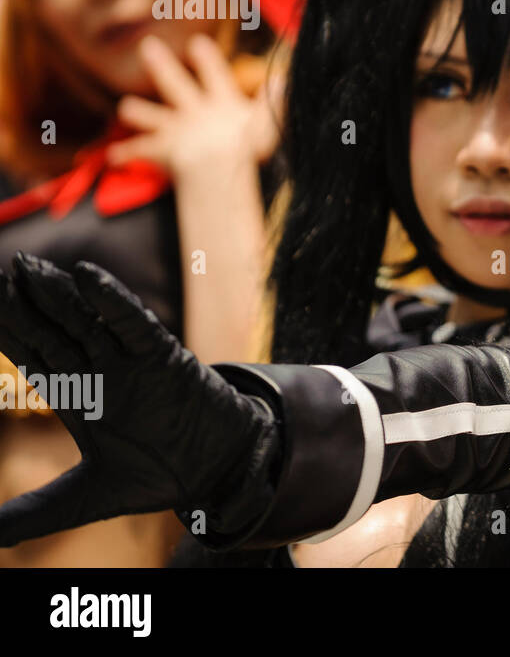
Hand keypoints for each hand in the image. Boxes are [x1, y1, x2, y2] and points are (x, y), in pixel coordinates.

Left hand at [0, 254, 276, 546]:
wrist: (219, 469)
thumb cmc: (159, 475)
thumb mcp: (88, 496)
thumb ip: (36, 511)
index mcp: (80, 398)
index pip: (35, 358)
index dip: (9, 334)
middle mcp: (101, 372)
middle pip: (54, 332)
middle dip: (24, 306)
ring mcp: (130, 361)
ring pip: (86, 320)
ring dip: (58, 294)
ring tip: (27, 269)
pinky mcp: (163, 355)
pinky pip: (133, 323)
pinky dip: (111, 300)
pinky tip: (87, 277)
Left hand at [107, 35, 280, 176]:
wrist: (214, 165)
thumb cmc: (247, 147)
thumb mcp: (268, 122)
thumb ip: (274, 99)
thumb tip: (285, 77)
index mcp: (220, 103)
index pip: (215, 74)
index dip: (207, 58)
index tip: (197, 41)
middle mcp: (193, 111)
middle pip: (174, 85)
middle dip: (161, 65)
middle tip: (148, 47)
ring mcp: (173, 130)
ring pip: (150, 117)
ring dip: (138, 112)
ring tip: (125, 108)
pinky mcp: (159, 150)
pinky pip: (139, 152)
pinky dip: (125, 154)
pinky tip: (113, 157)